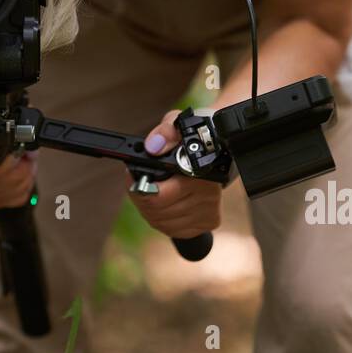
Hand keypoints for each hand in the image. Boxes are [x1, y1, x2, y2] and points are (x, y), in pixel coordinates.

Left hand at [129, 109, 221, 238]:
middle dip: (140, 196)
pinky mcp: (208, 223)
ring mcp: (209, 212)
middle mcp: (210, 195)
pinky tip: (163, 203)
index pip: (161, 195)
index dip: (141, 188)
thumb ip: (165, 131)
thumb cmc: (193, 137)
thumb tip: (153, 147)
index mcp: (202, 172)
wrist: (219, 149)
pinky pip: (172, 229)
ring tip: (150, 190)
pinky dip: (161, 218)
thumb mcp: (179, 123)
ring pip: (162, 221)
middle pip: (157, 210)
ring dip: (149, 208)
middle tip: (136, 181)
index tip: (132, 177)